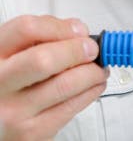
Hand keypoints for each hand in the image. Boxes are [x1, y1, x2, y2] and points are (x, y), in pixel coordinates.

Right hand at [0, 15, 108, 139]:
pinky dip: (92, 91)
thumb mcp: (12, 56)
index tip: (78, 31)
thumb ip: (41, 37)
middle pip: (44, 59)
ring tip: (99, 69)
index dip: (60, 27)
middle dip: (78, 51)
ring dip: (92, 73)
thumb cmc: (8, 85)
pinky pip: (71, 108)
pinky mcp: (31, 133)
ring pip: (65, 84)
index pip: (26, 29)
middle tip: (93, 49)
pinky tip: (94, 85)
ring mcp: (13, 110)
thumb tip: (77, 30)